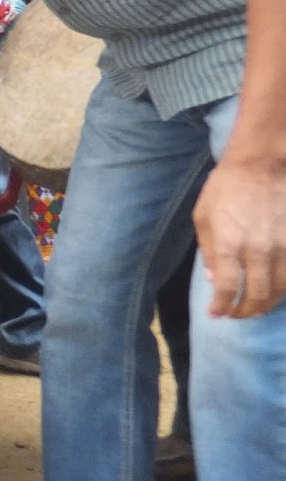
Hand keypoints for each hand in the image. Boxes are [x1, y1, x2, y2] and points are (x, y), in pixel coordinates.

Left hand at [194, 155, 285, 318]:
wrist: (261, 165)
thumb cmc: (225, 188)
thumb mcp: (203, 217)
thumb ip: (208, 251)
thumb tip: (213, 279)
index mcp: (229, 245)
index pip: (227, 289)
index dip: (222, 307)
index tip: (217, 314)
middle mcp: (257, 250)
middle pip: (257, 296)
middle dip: (245, 312)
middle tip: (236, 315)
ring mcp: (281, 247)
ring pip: (280, 289)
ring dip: (266, 305)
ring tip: (255, 308)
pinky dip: (284, 289)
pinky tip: (275, 291)